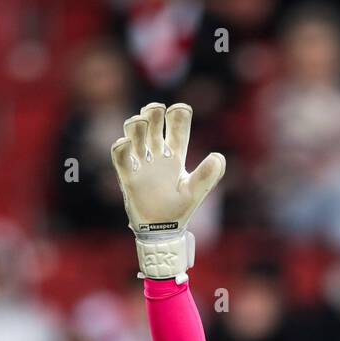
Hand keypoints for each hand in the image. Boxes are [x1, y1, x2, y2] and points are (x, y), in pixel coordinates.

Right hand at [110, 102, 224, 282]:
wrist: (161, 232)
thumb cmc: (179, 212)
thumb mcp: (195, 192)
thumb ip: (207, 175)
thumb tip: (218, 156)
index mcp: (175, 157)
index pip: (177, 130)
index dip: (178, 116)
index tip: (180, 108)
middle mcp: (157, 156)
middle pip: (153, 126)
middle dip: (153, 113)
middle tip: (155, 109)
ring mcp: (142, 164)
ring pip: (135, 136)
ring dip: (136, 126)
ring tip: (140, 123)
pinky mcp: (128, 176)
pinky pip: (121, 157)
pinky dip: (121, 148)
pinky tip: (126, 144)